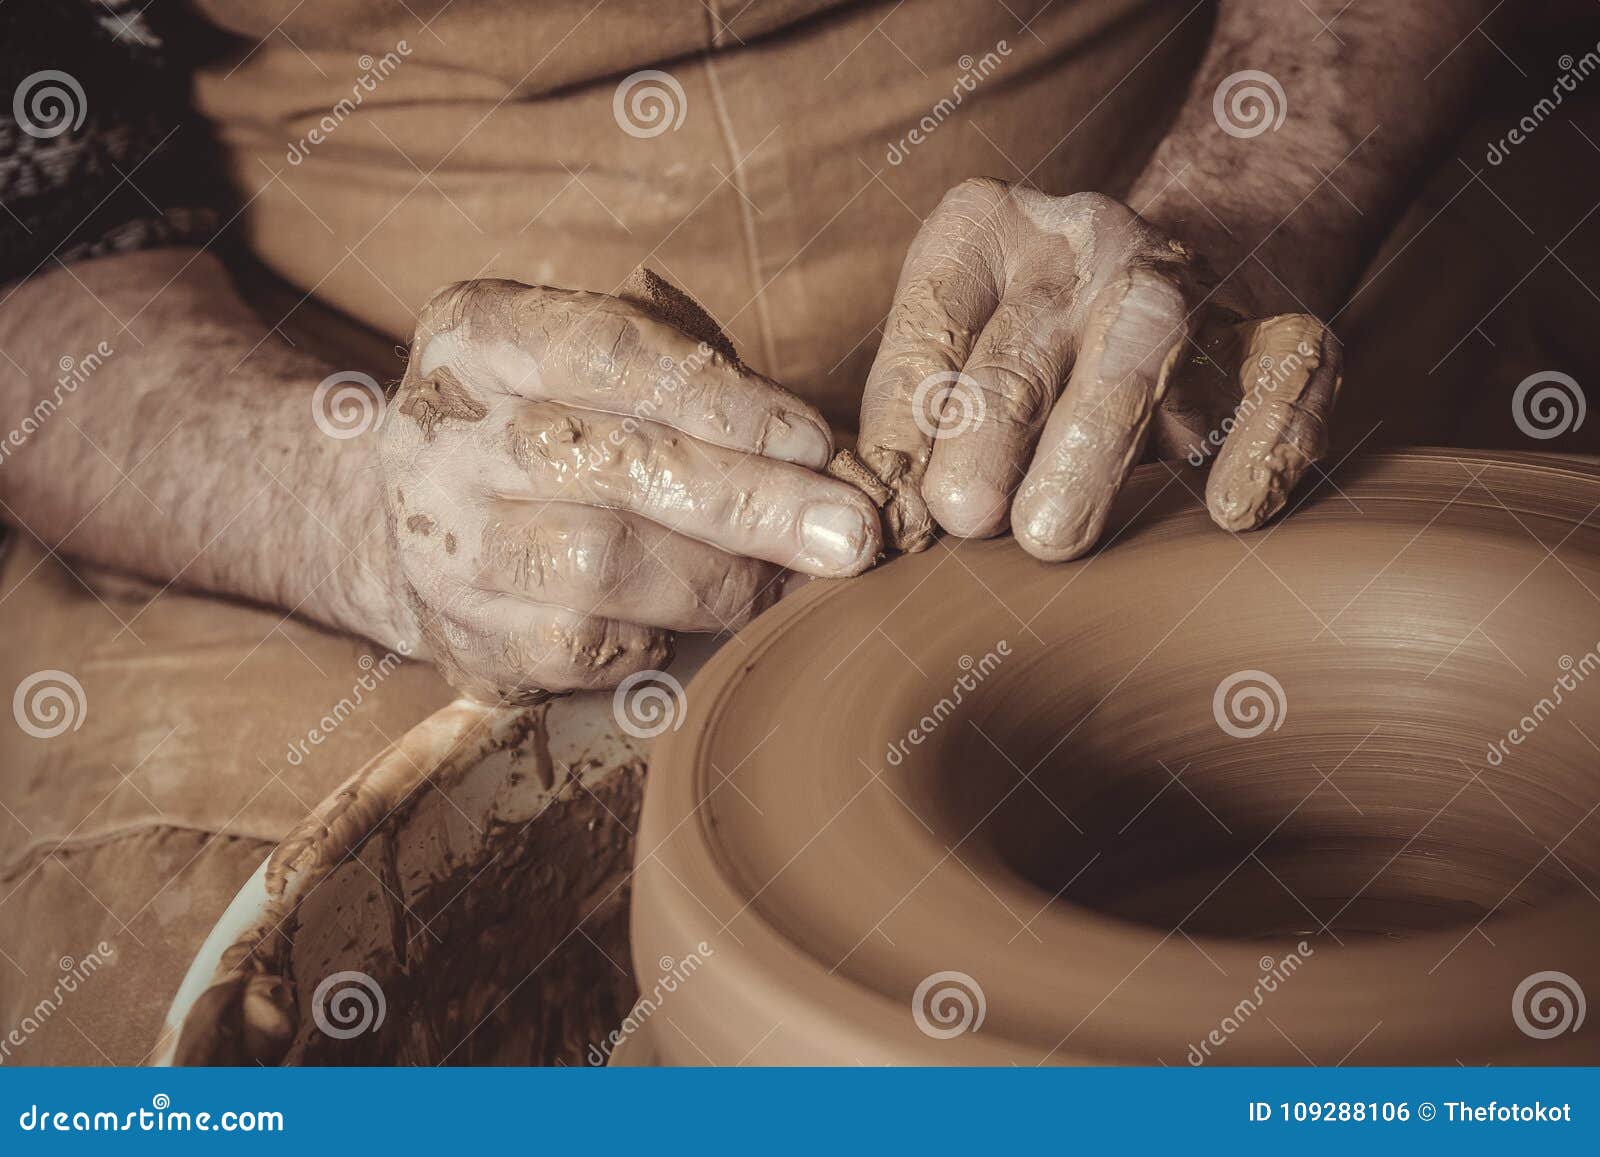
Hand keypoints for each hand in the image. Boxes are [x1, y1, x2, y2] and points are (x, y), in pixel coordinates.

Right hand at [380, 277, 881, 702]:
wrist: (420, 523)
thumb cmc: (560, 426)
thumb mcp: (606, 369)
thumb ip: (703, 392)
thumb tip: (835, 465)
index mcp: (480, 336)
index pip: (614, 353)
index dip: (726, 402)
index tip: (815, 444)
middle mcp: (444, 434)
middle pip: (617, 466)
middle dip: (752, 503)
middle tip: (848, 535)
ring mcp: (440, 542)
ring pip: (602, 567)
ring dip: (722, 580)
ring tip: (788, 582)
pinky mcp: (460, 635)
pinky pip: (583, 647)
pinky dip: (661, 638)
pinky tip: (699, 622)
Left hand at [857, 178, 1340, 559]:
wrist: (1180, 262)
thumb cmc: (1028, 339)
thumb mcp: (954, 348)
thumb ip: (912, 424)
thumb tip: (873, 525)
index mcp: (985, 228)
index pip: (929, 322)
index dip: (905, 424)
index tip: (889, 514)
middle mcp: (1082, 241)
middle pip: (1022, 347)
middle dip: (985, 437)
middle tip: (962, 518)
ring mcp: (1184, 281)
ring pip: (1138, 355)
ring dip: (1087, 449)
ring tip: (1048, 535)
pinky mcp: (1275, 334)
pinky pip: (1286, 377)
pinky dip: (1266, 442)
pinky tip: (1230, 509)